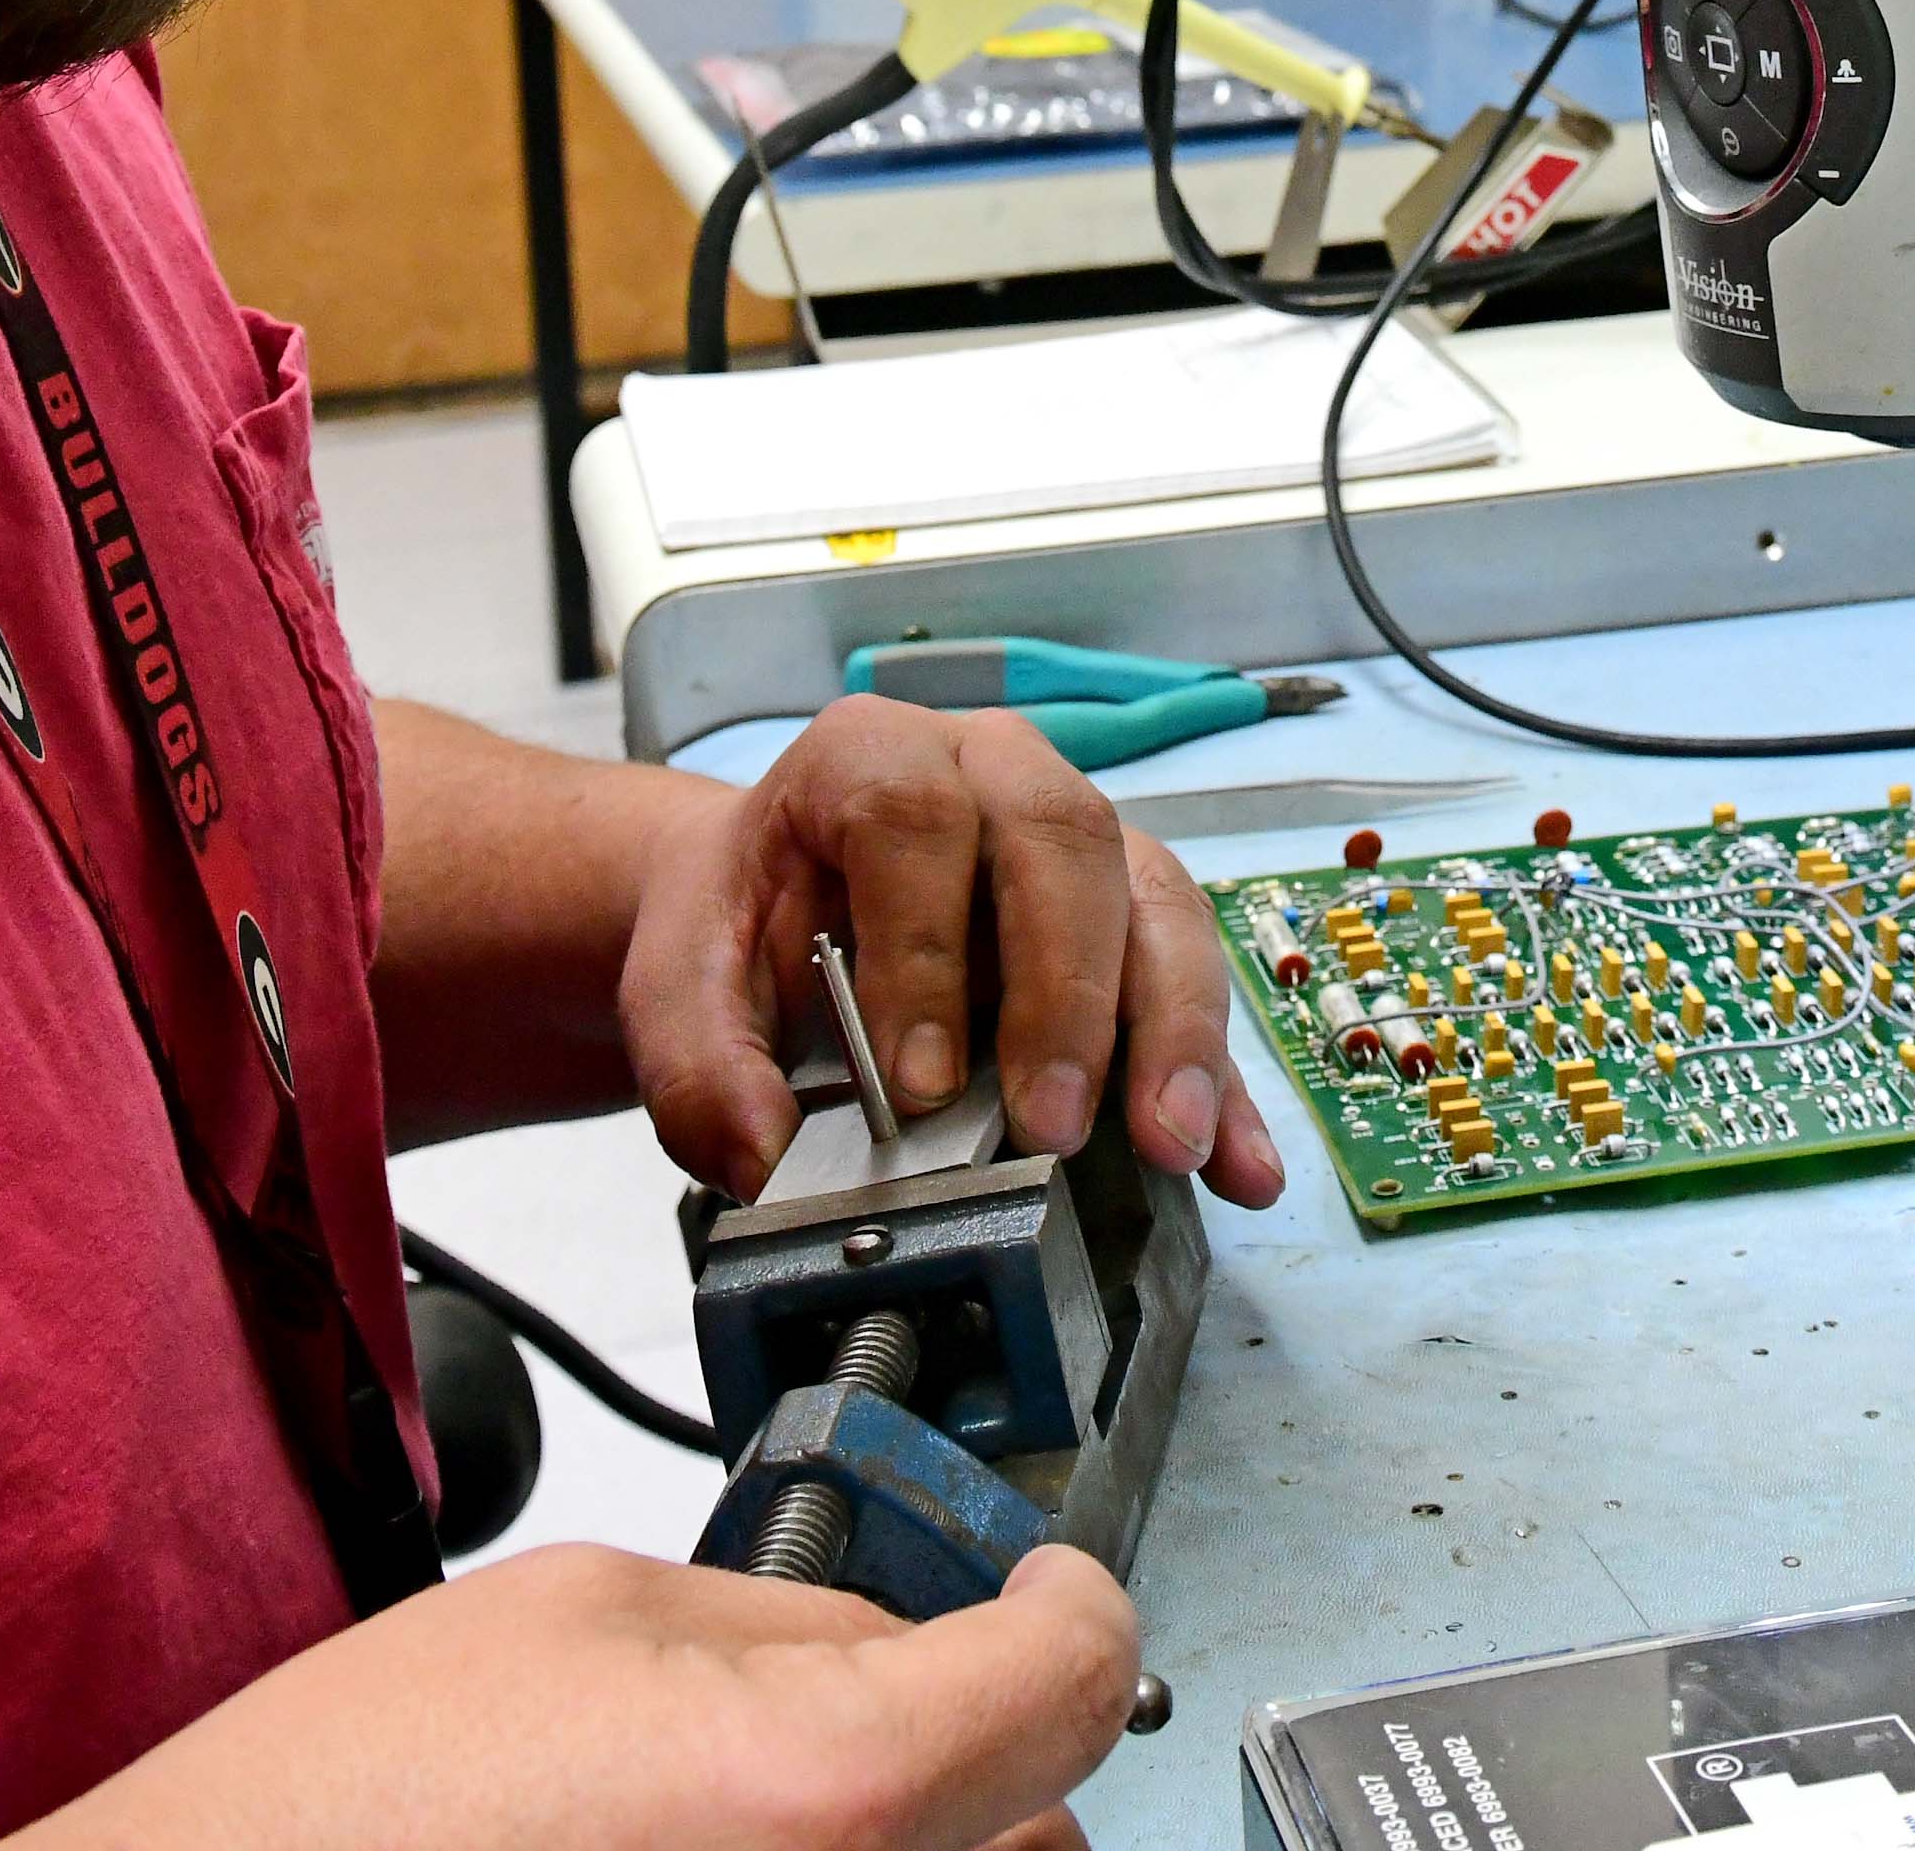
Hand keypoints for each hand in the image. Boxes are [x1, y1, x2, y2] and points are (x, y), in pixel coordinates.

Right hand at [2, 1539, 1140, 1850]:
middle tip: (880, 1704)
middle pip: (1044, 1825)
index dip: (1070, 1602)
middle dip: (977, 1748)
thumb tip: (902, 1636)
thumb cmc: (340, 1816)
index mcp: (827, 1789)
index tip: (1047, 1586)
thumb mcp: (581, 1612)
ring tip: (762, 1812)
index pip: (1074, 1681)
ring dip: (913, 1845)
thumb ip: (783, 1617)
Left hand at [621, 694, 1285, 1211]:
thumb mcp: (679, 976)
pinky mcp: (1131, 912)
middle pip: (1063, 843)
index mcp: (874, 755)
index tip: (918, 1082)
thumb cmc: (747, 920)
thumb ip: (695, 1061)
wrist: (783, 905)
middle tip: (1050, 1125)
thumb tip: (758, 1151)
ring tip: (1171, 1144)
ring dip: (1172, 1028)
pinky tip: (1235, 1160)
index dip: (924, 947)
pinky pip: (1192, 978)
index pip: (915, 820)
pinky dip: (1218, 1075)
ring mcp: (1079, 834)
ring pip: (1154, 898)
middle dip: (1068, 994)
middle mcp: (995, 771)